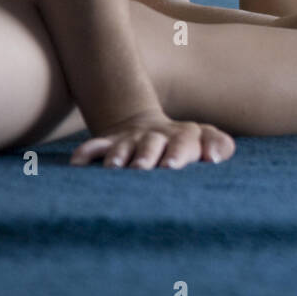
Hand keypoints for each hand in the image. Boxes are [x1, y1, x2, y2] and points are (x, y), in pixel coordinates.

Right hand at [71, 111, 234, 168]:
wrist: (146, 126)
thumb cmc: (185, 144)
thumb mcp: (207, 141)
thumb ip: (218, 146)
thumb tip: (215, 157)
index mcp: (187, 136)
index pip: (192, 140)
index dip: (194, 149)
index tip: (197, 162)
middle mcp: (160, 136)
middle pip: (156, 144)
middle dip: (152, 155)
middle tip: (150, 169)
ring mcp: (133, 138)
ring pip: (126, 145)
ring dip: (121, 154)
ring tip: (116, 167)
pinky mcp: (111, 142)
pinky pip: (95, 146)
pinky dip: (87, 153)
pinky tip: (78, 163)